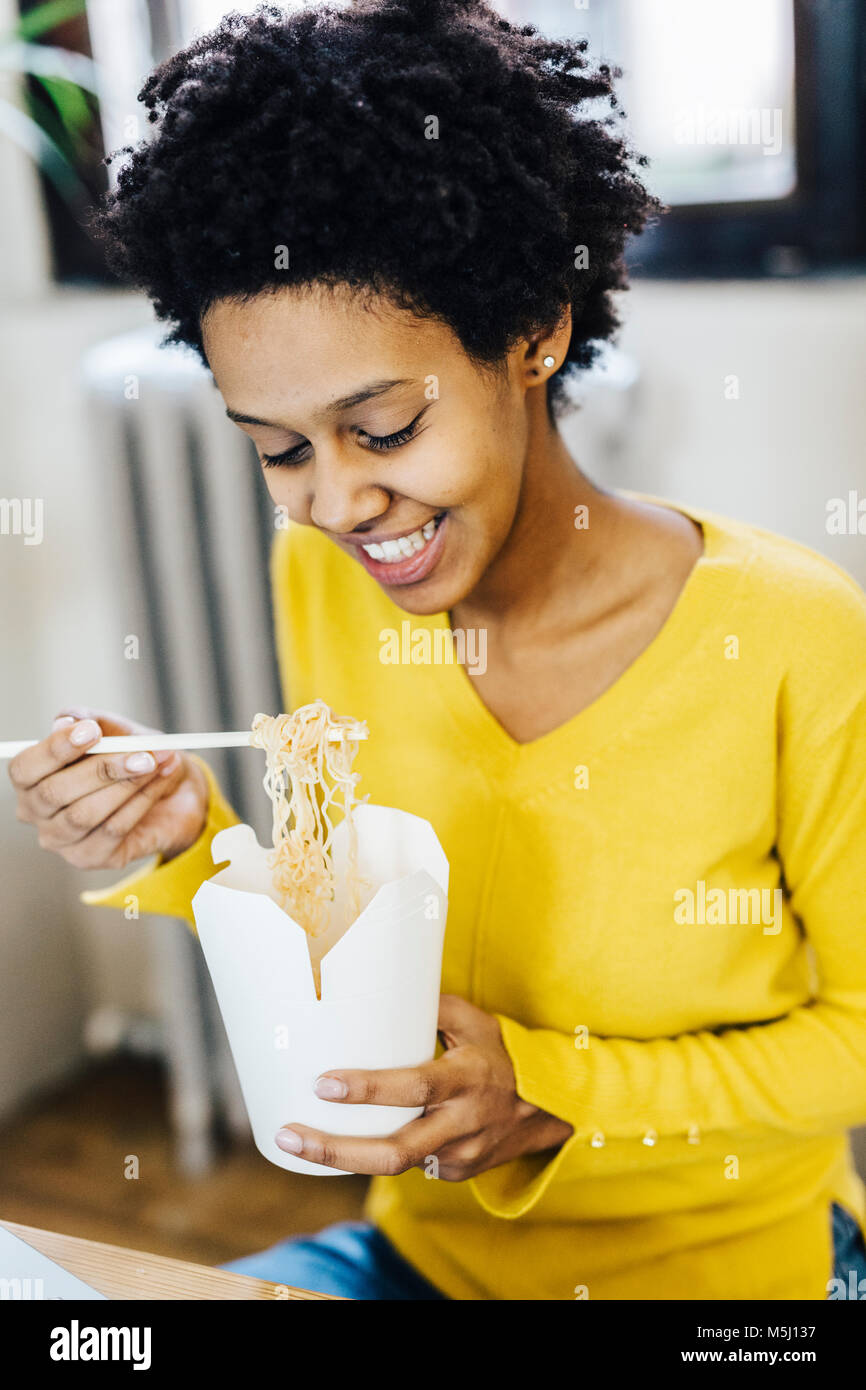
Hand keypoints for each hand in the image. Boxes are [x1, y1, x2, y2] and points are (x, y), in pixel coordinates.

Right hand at [9, 706, 208, 870]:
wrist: (169, 788)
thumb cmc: (129, 755)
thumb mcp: (112, 729)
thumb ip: (86, 720)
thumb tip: (65, 722)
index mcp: (31, 778)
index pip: (25, 769)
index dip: (56, 749)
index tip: (92, 731)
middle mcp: (37, 813)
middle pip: (55, 793)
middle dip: (102, 769)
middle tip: (142, 754)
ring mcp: (61, 840)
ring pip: (85, 814)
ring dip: (127, 785)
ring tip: (156, 764)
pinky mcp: (90, 857)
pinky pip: (113, 830)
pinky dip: (141, 801)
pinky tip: (160, 781)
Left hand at [275, 994, 573, 1177]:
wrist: (549, 1108)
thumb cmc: (500, 1055)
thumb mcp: (475, 1022)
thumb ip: (432, 1006)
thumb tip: (377, 985)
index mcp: (466, 1079)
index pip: (414, 1087)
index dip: (367, 1088)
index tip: (322, 1083)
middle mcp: (462, 1123)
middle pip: (394, 1151)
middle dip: (335, 1150)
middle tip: (288, 1135)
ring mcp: (459, 1156)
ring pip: (394, 1165)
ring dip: (341, 1158)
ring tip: (294, 1144)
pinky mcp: (454, 1173)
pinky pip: (407, 1166)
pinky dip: (371, 1156)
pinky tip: (340, 1143)